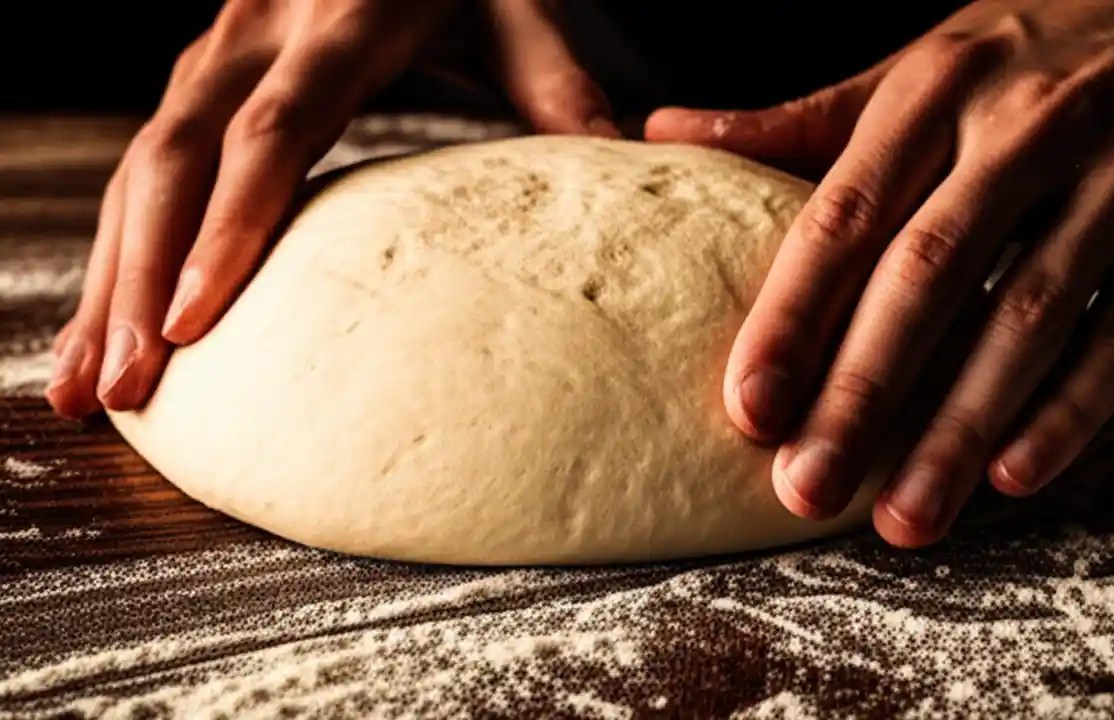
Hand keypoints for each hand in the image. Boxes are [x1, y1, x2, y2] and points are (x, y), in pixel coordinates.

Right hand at [46, 0, 617, 418]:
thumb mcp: (518, 8)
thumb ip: (555, 80)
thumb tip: (619, 162)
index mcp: (339, 17)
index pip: (273, 131)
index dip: (229, 226)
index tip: (192, 323)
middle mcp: (255, 30)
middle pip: (178, 157)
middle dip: (138, 278)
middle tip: (126, 390)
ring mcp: (216, 50)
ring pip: (140, 168)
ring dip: (106, 278)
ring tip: (87, 388)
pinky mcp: (201, 73)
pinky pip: (142, 164)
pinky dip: (116, 250)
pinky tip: (100, 326)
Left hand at [646, 0, 1113, 546]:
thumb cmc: (1041, 40)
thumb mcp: (925, 62)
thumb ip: (805, 118)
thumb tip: (669, 132)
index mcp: (937, 90)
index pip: (846, 215)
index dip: (793, 317)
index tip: (748, 407)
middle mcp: (1024, 130)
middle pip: (928, 279)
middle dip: (863, 394)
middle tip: (806, 487)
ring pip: (1029, 317)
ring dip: (962, 427)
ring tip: (904, 517)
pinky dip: (1073, 408)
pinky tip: (1015, 475)